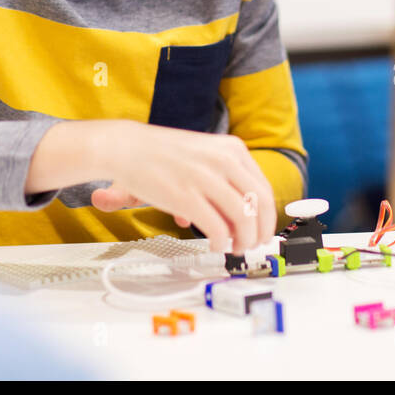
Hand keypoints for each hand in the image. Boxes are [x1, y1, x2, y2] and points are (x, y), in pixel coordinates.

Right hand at [34, 120, 275, 252]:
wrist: (126, 146)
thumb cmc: (161, 153)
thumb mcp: (203, 156)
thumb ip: (223, 182)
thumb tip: (235, 215)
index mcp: (231, 148)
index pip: (263, 188)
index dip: (268, 216)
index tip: (263, 231)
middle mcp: (224, 161)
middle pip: (259, 204)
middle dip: (261, 231)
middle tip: (254, 245)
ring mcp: (206, 178)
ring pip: (244, 218)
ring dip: (244, 240)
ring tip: (235, 249)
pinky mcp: (186, 197)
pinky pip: (218, 228)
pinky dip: (222, 242)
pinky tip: (216, 246)